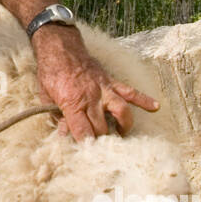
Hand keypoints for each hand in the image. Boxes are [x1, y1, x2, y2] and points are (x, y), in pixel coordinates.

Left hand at [31, 26, 158, 140]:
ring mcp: (103, 89)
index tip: (88, 154)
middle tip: (100, 147)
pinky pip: (130, 91)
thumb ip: (56, 117)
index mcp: (72, 103)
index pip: (83, 132)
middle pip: (102, 127)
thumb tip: (65, 134)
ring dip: (124, 126)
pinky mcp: (110, 81)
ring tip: (122, 134)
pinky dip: (143, 99)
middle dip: (101, 140)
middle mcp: (91, 98)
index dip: (86, 145)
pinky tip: (155, 107)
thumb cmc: (51, 72)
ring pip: (121, 111)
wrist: (60, 48)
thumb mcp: (45, 96)